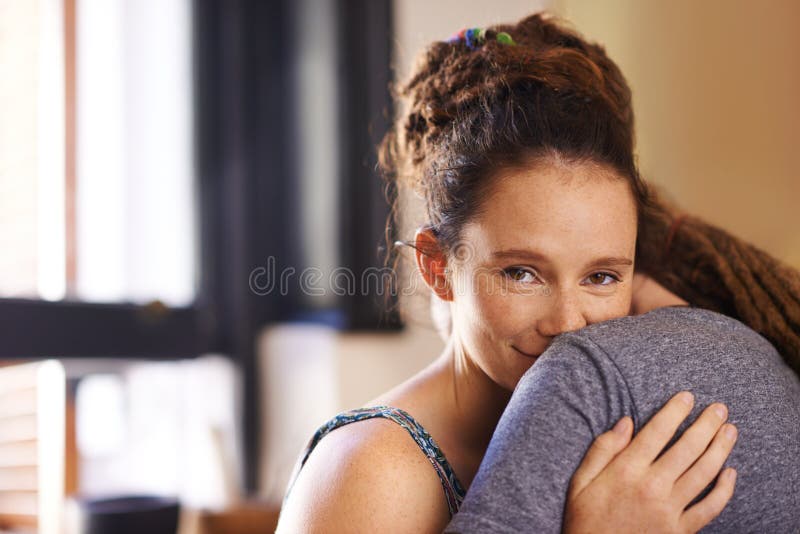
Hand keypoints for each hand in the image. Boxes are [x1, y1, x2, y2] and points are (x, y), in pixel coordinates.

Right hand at [564, 391, 737, 533]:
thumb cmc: (585, 519)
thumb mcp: (580, 481)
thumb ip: (602, 449)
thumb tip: (626, 422)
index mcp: (626, 471)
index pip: (657, 432)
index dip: (675, 411)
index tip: (687, 397)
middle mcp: (652, 487)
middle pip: (688, 449)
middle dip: (706, 424)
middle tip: (720, 408)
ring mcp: (669, 511)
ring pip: (704, 474)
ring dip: (720, 449)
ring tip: (730, 430)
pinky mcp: (680, 531)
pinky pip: (709, 508)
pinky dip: (724, 490)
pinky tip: (731, 473)